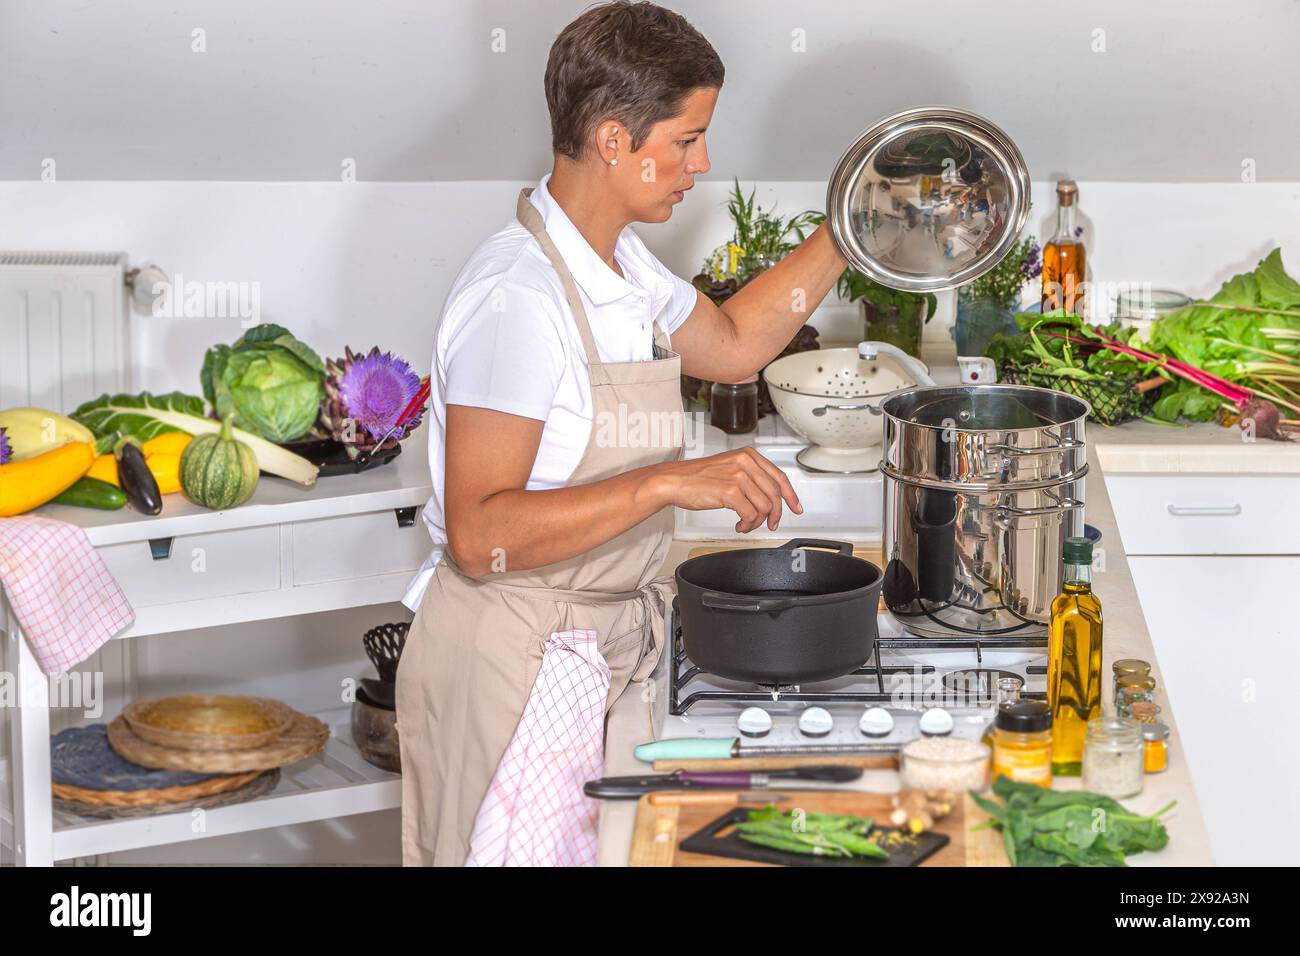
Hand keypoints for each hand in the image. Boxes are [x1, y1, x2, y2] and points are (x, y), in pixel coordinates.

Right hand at [645, 447, 802, 532]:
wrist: (673, 481)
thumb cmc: (696, 478)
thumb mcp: (728, 468)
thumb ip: (749, 477)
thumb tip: (767, 497)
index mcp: (748, 455)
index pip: (779, 476)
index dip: (791, 495)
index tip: (796, 507)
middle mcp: (745, 462)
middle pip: (775, 494)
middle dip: (775, 514)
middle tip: (771, 524)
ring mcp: (738, 476)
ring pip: (764, 506)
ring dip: (757, 521)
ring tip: (746, 524)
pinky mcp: (730, 492)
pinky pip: (750, 514)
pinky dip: (748, 524)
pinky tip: (739, 525)